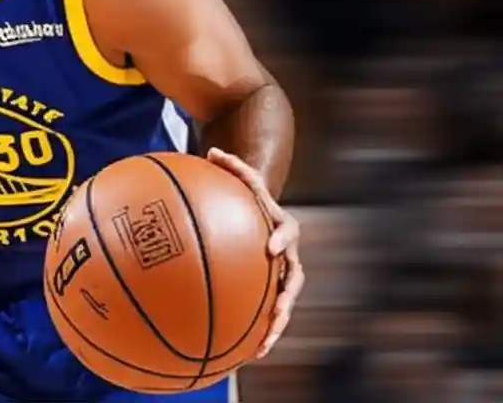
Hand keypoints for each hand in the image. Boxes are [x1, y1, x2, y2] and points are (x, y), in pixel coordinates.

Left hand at [205, 147, 304, 358]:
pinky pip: (267, 312)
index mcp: (283, 226)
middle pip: (294, 279)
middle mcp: (289, 254)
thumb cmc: (249, 196)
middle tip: (280, 311)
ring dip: (276, 326)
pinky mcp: (272, 290)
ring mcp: (283, 275)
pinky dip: (258, 332)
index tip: (273, 248)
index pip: (288, 231)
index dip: (283, 238)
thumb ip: (232, 166)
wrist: (266, 214)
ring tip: (262, 347)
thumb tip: (211, 151)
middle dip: (287, 297)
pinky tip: (243, 354)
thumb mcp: (245, 179)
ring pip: (284, 304)